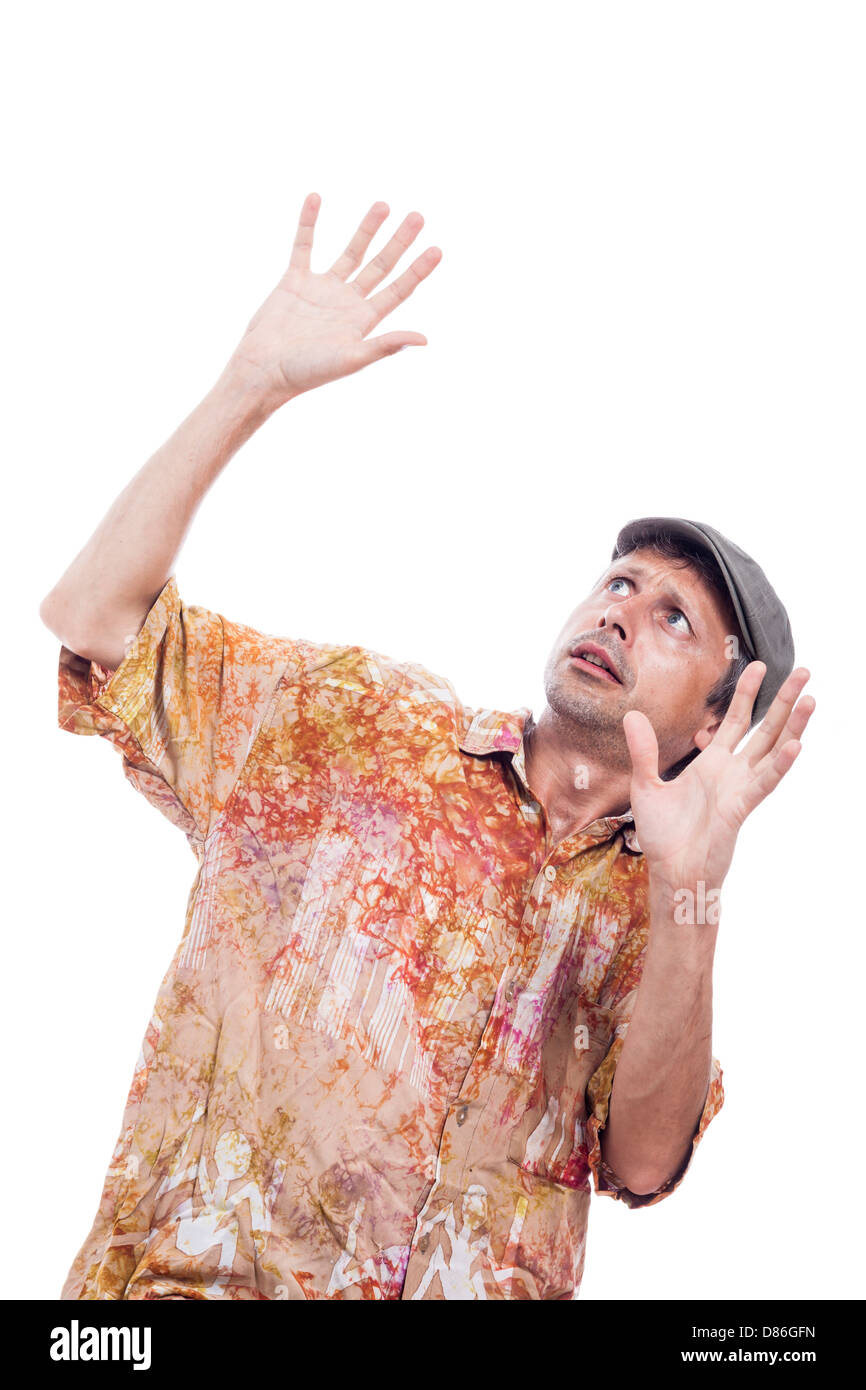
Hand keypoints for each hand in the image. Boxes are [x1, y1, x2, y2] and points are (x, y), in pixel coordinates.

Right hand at [226, 192, 441, 405]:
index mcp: (363, 320)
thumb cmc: (307, 372)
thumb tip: (424, 339)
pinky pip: (303, 245)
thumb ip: (385, 345)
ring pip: (350, 252)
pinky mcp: (294, 281)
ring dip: (366, 229)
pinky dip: (308, 222)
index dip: (417, 271)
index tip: (437, 249)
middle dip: (399, 242)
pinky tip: (315, 197)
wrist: (263, 370)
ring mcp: (321, 289)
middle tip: (418, 217)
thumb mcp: (351, 360)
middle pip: (380, 266)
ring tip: (383, 205)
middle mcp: (346, 302)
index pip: (398, 290)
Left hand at [623, 663, 814, 894]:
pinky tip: (795, 743)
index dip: (747, 694)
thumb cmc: (664, 835)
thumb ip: (643, 751)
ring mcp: (740, 788)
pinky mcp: (741, 807)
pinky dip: (780, 764)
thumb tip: (631, 715)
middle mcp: (732, 772)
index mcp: (712, 764)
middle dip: (783, 700)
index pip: (735, 720)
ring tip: (809, 698)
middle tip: (803, 670)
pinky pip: (765, 782)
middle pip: (764, 728)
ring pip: (773, 749)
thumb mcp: (646, 785)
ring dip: (792, 725)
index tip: (757, 667)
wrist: (671, 872)